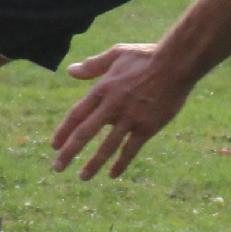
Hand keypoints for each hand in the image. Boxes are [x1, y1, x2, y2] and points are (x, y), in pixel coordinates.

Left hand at [51, 42, 185, 178]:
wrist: (177, 63)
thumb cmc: (147, 56)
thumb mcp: (117, 54)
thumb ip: (93, 66)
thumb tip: (70, 71)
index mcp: (103, 88)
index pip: (77, 114)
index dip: (64, 131)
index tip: (54, 145)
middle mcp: (113, 105)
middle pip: (85, 133)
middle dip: (69, 152)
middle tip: (57, 167)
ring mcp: (130, 118)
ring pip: (107, 146)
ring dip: (93, 163)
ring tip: (82, 177)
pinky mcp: (147, 127)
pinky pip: (131, 149)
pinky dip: (121, 163)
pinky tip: (113, 175)